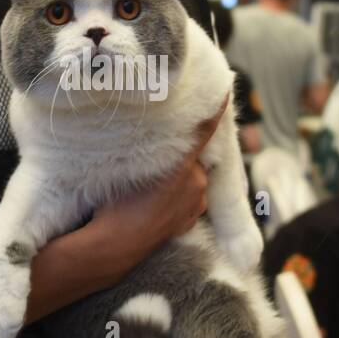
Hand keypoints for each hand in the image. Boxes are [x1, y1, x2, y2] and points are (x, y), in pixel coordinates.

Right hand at [90, 95, 229, 252]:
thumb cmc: (115, 202)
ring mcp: (196, 205)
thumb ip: (151, 149)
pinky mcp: (189, 222)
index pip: (205, 131)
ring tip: (150, 189)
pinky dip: (177, 200)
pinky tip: (154, 206)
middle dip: (181, 158)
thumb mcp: (128, 165)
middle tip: (157, 160)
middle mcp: (197, 183)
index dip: (215, 111)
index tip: (223, 91)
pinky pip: (188, 203)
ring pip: (192, 182)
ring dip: (179, 180)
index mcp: (185, 165)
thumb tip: (163, 139)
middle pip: (194, 160)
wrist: (115, 246)